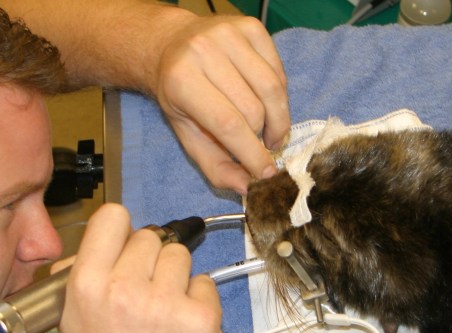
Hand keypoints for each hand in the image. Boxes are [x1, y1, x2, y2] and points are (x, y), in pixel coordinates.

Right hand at [58, 204, 221, 332]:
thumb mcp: (73, 324)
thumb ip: (82, 277)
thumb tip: (93, 245)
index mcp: (87, 284)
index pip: (113, 217)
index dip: (123, 230)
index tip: (127, 245)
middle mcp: (125, 287)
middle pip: (150, 238)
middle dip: (151, 263)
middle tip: (146, 298)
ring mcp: (166, 302)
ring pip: (181, 258)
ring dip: (177, 281)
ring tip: (164, 318)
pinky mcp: (201, 318)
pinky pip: (206, 284)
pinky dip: (199, 303)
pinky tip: (183, 331)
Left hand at [152, 15, 289, 194]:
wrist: (171, 45)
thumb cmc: (179, 95)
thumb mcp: (187, 134)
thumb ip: (215, 165)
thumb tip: (247, 187)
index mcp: (181, 80)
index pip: (227, 123)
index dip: (252, 152)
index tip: (266, 173)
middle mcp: (204, 51)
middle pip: (253, 108)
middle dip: (263, 137)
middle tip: (263, 148)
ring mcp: (230, 33)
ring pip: (272, 89)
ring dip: (278, 119)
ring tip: (271, 133)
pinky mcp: (251, 26)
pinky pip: (279, 70)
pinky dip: (280, 95)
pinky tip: (268, 104)